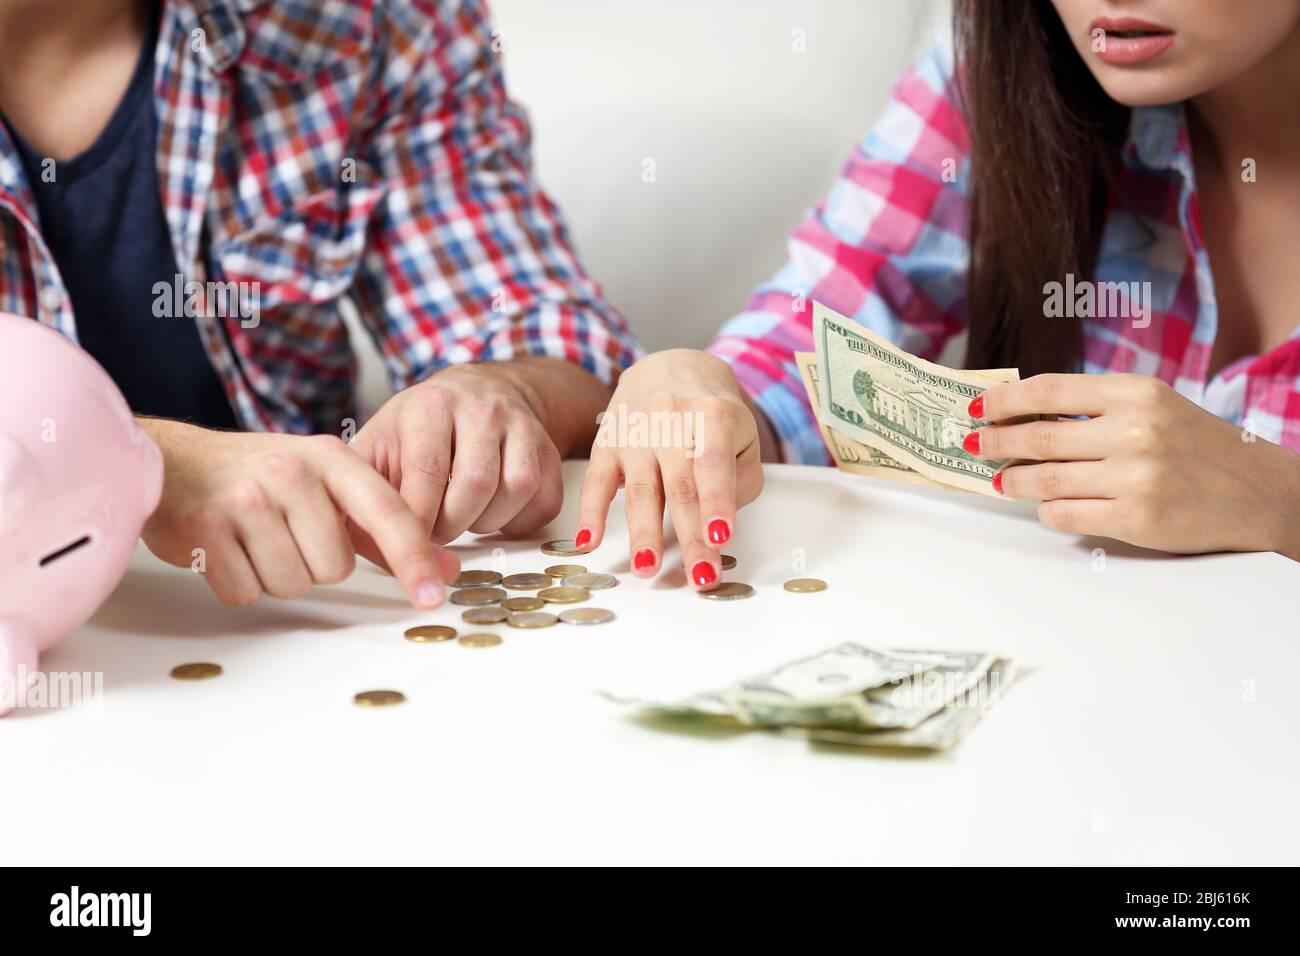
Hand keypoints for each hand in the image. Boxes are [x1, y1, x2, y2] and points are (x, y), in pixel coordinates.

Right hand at [141, 422, 458, 606]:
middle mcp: (292, 473)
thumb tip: (444, 569)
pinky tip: (229, 548)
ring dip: (278, 574)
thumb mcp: (326, 484)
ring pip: (293, 583)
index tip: (432, 594)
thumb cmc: (262, 476)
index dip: (414, 557)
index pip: (388, 512)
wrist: (176, 462)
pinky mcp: (205, 530)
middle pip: (336, 567)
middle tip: (287, 533)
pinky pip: (247, 590)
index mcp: (331, 458)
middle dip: (315, 563)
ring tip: (257, 538)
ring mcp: (246, 500)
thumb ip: (384, 531)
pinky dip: (241, 580)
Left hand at [350, 361, 564, 545]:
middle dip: (450, 525)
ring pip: (514, 492)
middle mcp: (482, 409)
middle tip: (434, 531)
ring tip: (461, 519)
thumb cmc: (420, 427)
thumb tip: (345, 542)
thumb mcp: (378, 442)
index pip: (427, 472)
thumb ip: (359, 488)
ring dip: (484, 523)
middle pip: (475, 486)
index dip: (416, 518)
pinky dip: (517, 522)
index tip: (405, 536)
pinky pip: (543, 501)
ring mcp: (522, 426)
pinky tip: (492, 513)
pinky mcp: (549, 449)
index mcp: (432, 406)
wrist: (478, 392)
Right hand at [575, 349, 765, 587]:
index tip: (720, 537)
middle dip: (691, 538)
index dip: (717, 502)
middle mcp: (672, 422)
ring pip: (641, 490)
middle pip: (681, 488)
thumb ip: (740, 479)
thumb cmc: (711, 411)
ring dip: (644, 534)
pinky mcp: (608, 443)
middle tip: (700, 576)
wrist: (671, 367)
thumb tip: (717, 525)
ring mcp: (636, 434)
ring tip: (647, 568)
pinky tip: (588, 541)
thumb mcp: (743, 434)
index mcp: (713, 416)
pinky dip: (590, 513)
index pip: (714, 465)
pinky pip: (596, 482)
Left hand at [967, 373, 1299, 557]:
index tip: (977, 407)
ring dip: (1013, 481)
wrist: (1262, 494)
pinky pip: (1066, 515)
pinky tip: (1045, 506)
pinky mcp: (1135, 520)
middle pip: (1038, 437)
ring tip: (1001, 480)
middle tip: (974, 446)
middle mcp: (1135, 432)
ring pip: (1045, 480)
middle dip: (996, 442)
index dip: (1005, 400)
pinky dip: (1047, 511)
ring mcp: (1135, 478)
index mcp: (1136, 394)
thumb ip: (1098, 408)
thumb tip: (1025, 416)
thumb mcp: (1156, 408)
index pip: (1049, 391)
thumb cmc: (1200, 448)